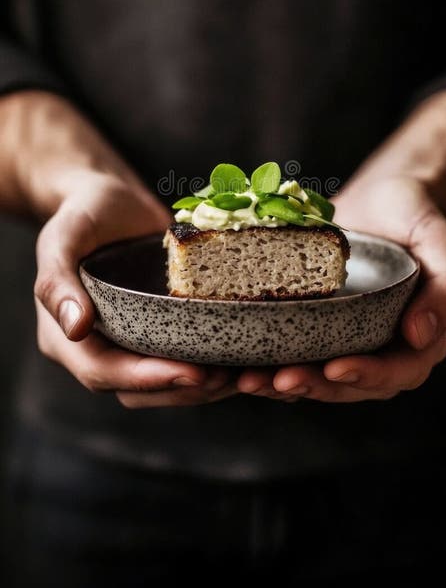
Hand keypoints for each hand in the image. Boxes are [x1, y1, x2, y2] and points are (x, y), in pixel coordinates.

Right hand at [35, 171, 236, 406]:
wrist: (109, 197)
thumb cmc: (82, 213)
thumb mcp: (62, 237)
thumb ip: (58, 281)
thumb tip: (76, 328)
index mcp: (66, 337)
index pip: (104, 373)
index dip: (147, 378)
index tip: (190, 373)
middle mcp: (99, 348)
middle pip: (138, 389)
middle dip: (183, 388)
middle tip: (227, 377)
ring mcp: (131, 342)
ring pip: (164, 384)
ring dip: (203, 385)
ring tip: (241, 374)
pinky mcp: (159, 331)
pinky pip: (183, 358)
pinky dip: (212, 363)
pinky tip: (245, 357)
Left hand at [238, 174, 445, 402]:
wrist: (380, 195)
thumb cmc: (413, 215)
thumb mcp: (440, 241)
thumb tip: (421, 335)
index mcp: (419, 337)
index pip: (398, 371)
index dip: (367, 376)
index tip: (334, 367)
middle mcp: (383, 348)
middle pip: (352, 385)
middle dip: (315, 387)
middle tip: (280, 380)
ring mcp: (347, 342)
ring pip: (319, 378)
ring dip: (285, 385)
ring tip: (251, 381)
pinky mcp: (316, 330)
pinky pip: (295, 355)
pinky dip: (268, 364)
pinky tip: (238, 365)